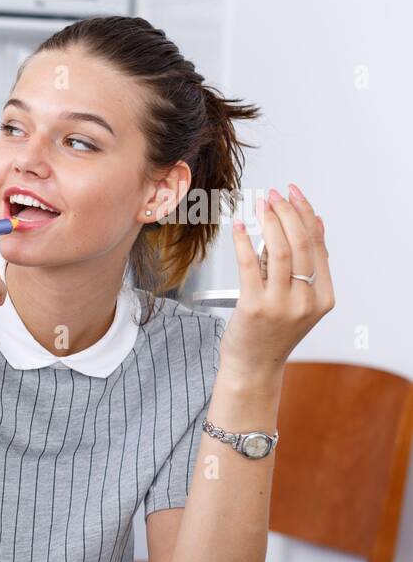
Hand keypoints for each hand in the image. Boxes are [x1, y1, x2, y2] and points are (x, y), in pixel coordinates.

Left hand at [223, 184, 334, 380]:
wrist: (254, 366)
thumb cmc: (272, 332)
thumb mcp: (299, 300)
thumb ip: (306, 265)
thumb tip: (314, 222)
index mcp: (323, 297)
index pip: (318, 246)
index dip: (306, 215)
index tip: (294, 195)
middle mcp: (306, 301)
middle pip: (302, 244)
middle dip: (288, 212)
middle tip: (275, 194)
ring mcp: (281, 305)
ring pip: (280, 251)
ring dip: (270, 221)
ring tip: (261, 204)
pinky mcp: (254, 307)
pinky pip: (249, 265)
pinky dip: (243, 241)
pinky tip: (237, 226)